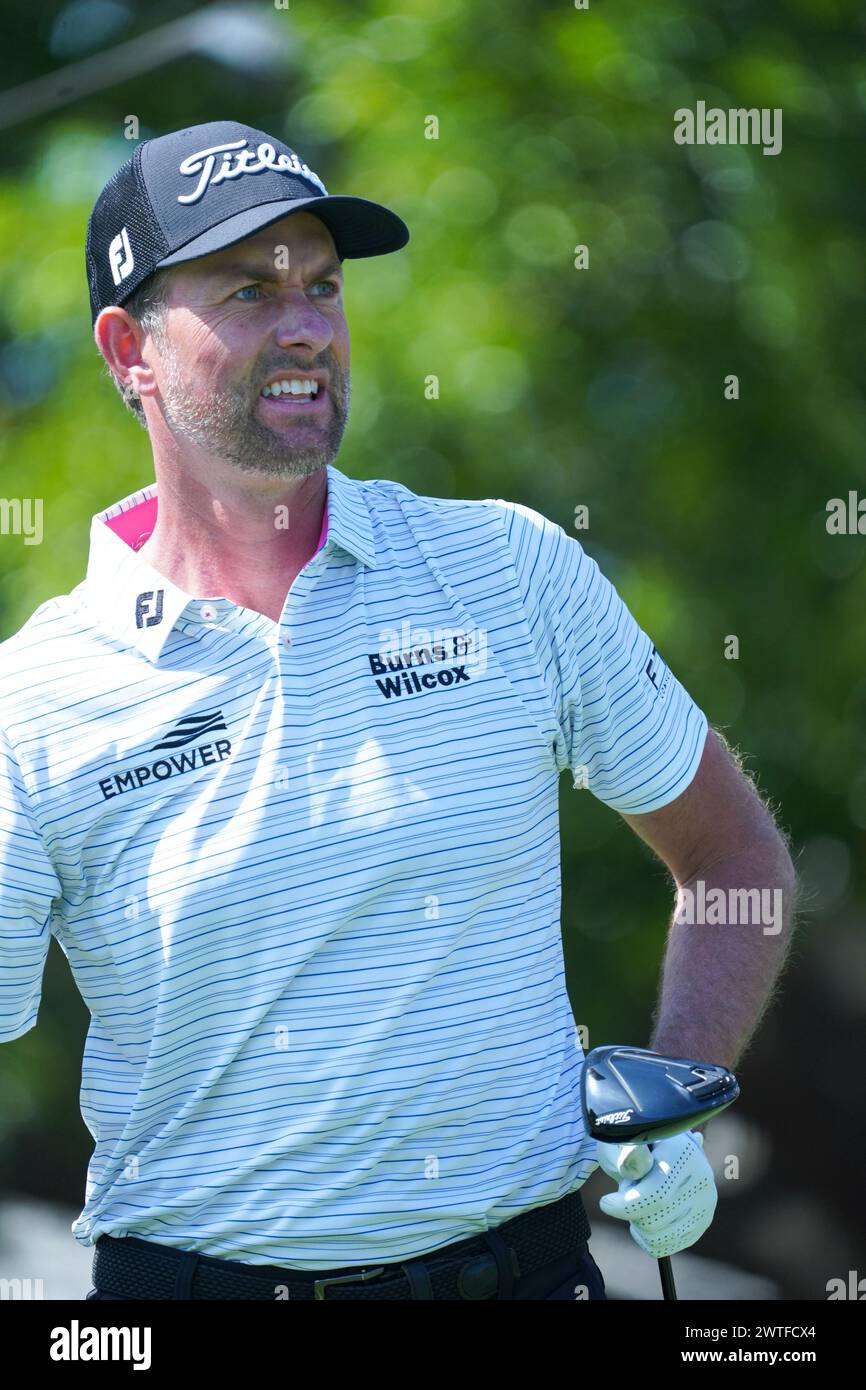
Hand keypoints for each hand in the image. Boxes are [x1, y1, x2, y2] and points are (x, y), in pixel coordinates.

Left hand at [595, 1130, 717, 1257]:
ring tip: (639, 1200)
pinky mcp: (702, 1220)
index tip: (605, 1202)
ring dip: (638, 1224)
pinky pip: (665, 1246)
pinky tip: (644, 1216)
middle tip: (628, 1190)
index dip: (626, 1206)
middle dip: (630, 1211)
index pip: (656, 1196)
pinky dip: (647, 1238)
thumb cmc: (632, 1144)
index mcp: (683, 1152)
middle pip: (653, 1221)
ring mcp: (706, 1201)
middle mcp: (702, 1177)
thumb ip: (628, 1154)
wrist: (655, 1146)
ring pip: (657, 1238)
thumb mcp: (624, 1142)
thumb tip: (635, 1158)